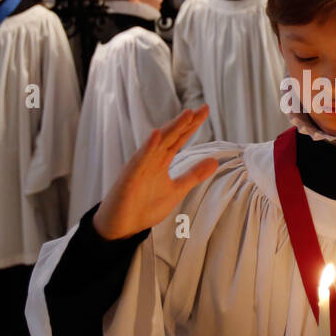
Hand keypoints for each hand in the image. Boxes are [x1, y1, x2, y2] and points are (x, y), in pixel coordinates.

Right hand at [92, 106, 217, 239]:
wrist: (122, 226)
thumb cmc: (144, 206)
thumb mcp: (176, 190)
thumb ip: (193, 175)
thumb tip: (214, 161)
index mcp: (161, 161)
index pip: (179, 139)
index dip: (191, 125)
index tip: (205, 110)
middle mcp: (150, 159)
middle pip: (171, 137)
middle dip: (186, 122)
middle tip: (202, 108)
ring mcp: (139, 166)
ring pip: (157, 144)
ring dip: (171, 129)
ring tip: (186, 115)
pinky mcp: (129, 177)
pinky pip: (139, 160)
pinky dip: (148, 147)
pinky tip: (157, 135)